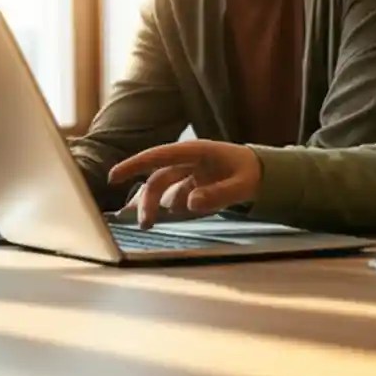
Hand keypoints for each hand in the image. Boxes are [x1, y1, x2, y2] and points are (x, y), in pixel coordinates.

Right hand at [109, 141, 260, 228]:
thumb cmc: (251, 173)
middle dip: (147, 201)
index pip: (159, 156)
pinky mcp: (189, 188)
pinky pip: (171, 199)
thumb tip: (189, 203)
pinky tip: (158, 219)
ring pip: (160, 190)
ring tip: (147, 224)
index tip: (113, 177)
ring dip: (152, 206)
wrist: (262, 173)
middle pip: (157, 180)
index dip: (135, 165)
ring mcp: (186, 175)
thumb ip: (218, 193)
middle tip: (145, 224)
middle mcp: (186, 162)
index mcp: (195, 152)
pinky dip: (163, 209)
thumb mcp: (242, 185)